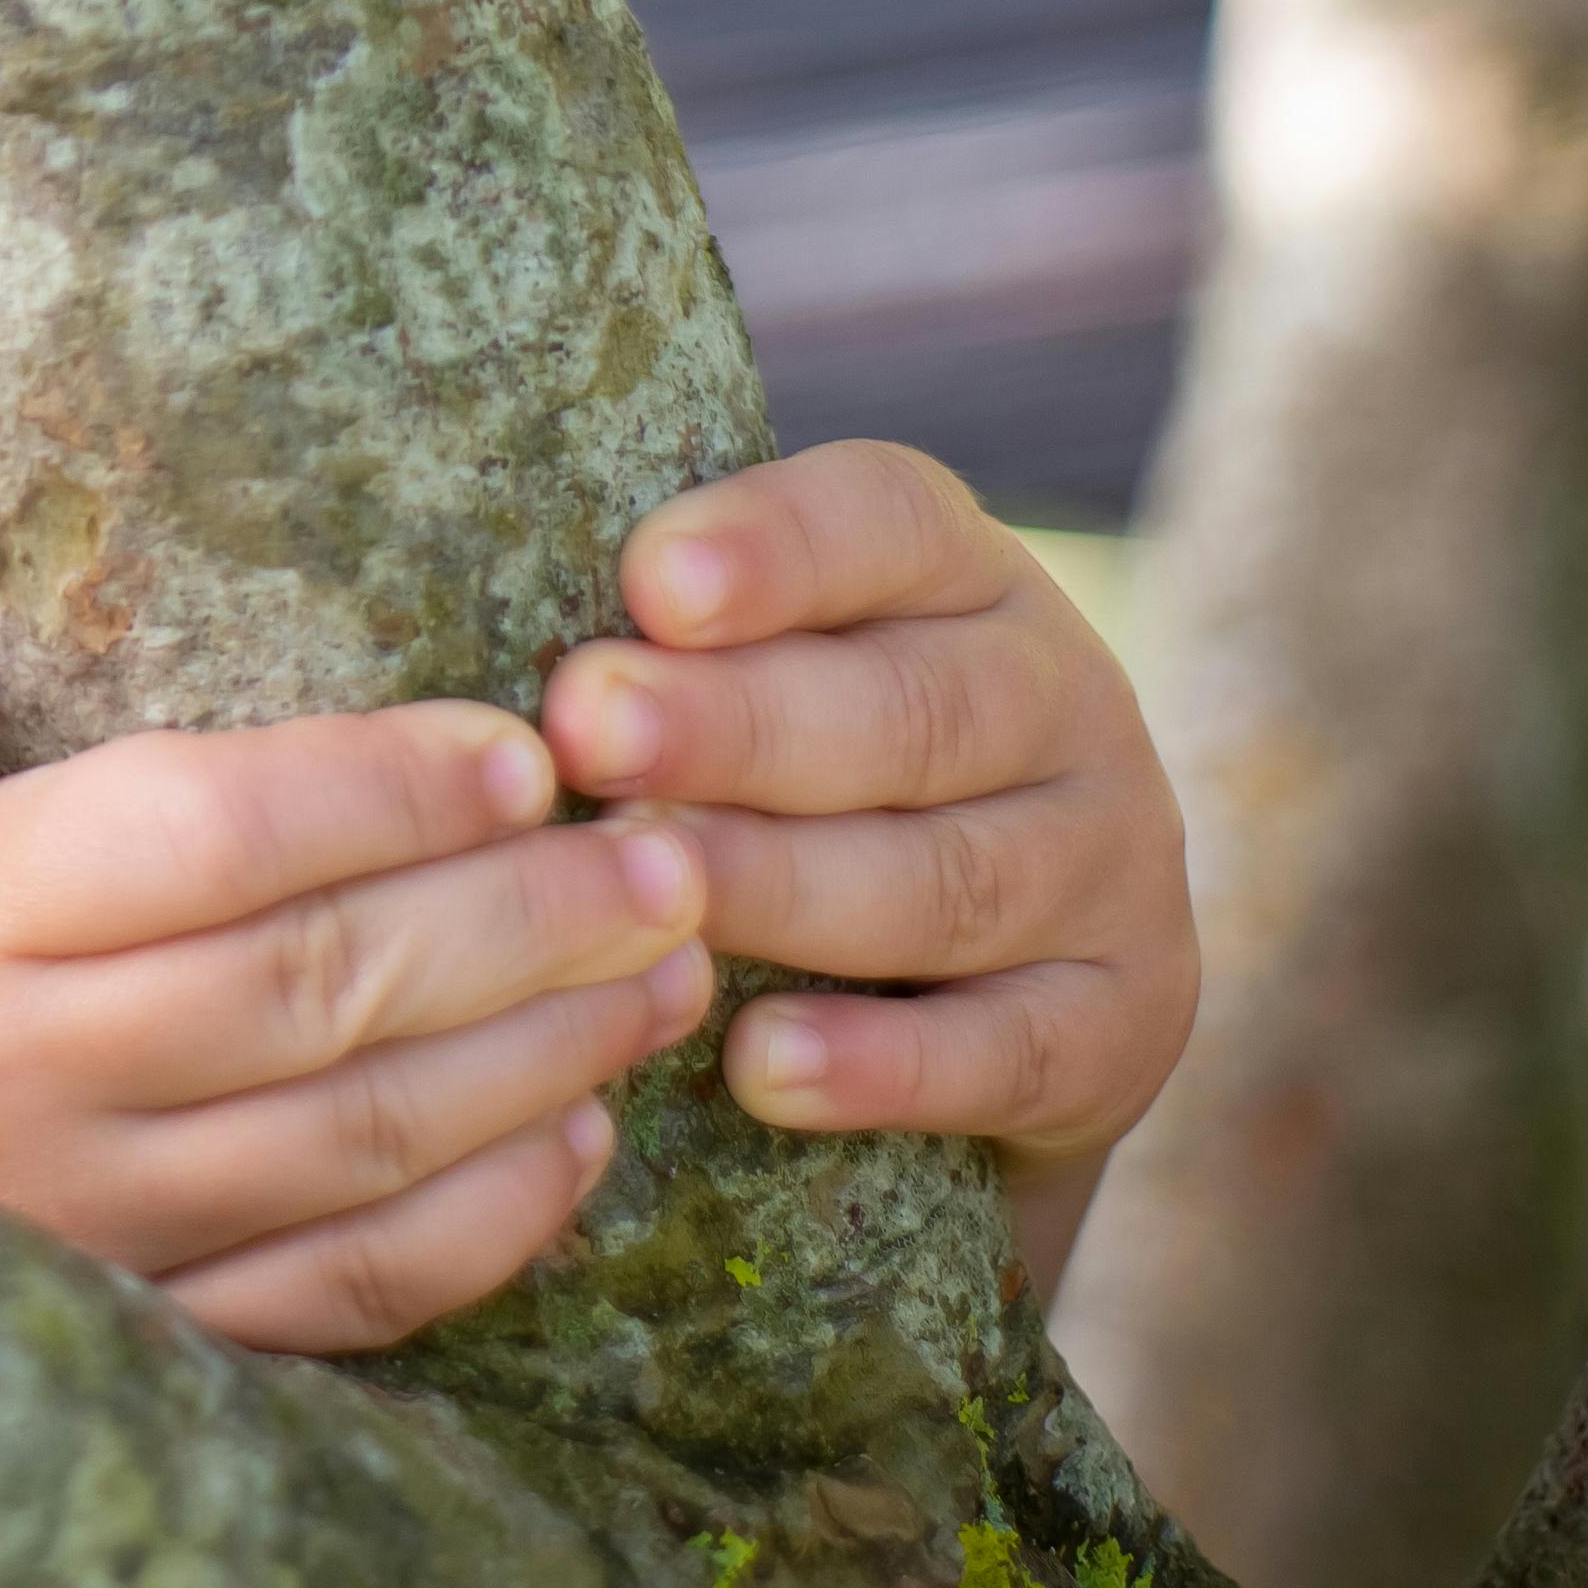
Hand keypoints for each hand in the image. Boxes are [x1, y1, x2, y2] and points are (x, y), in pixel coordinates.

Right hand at [0, 600, 714, 1352]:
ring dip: (546, 1044)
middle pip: (321, 981)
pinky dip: (489, 1219)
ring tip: (666, 962)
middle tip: (660, 843)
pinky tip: (580, 1130)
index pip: (198, 835)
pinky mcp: (151, 1337)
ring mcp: (92, 1230)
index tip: (515, 745)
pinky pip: (349, 1286)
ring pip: (365, 1132)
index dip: (375, 785)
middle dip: (522, 906)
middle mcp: (16, 1087)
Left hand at [537, 441, 1194, 1296]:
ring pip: (950, 878)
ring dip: (787, 884)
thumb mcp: (761, 686)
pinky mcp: (1126, 1024)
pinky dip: (885, 1065)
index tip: (646, 582)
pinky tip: (762, 1064)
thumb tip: (462, 661)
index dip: (774, 546)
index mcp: (962, 579)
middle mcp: (1062, 700)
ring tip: (653, 893)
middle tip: (589, 731)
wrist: (993, 1000)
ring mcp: (1110, 865)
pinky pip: (1011, 1049)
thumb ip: (663, 651)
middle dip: (738, 725)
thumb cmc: (805, 793)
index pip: (888, 521)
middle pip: (909, 707)